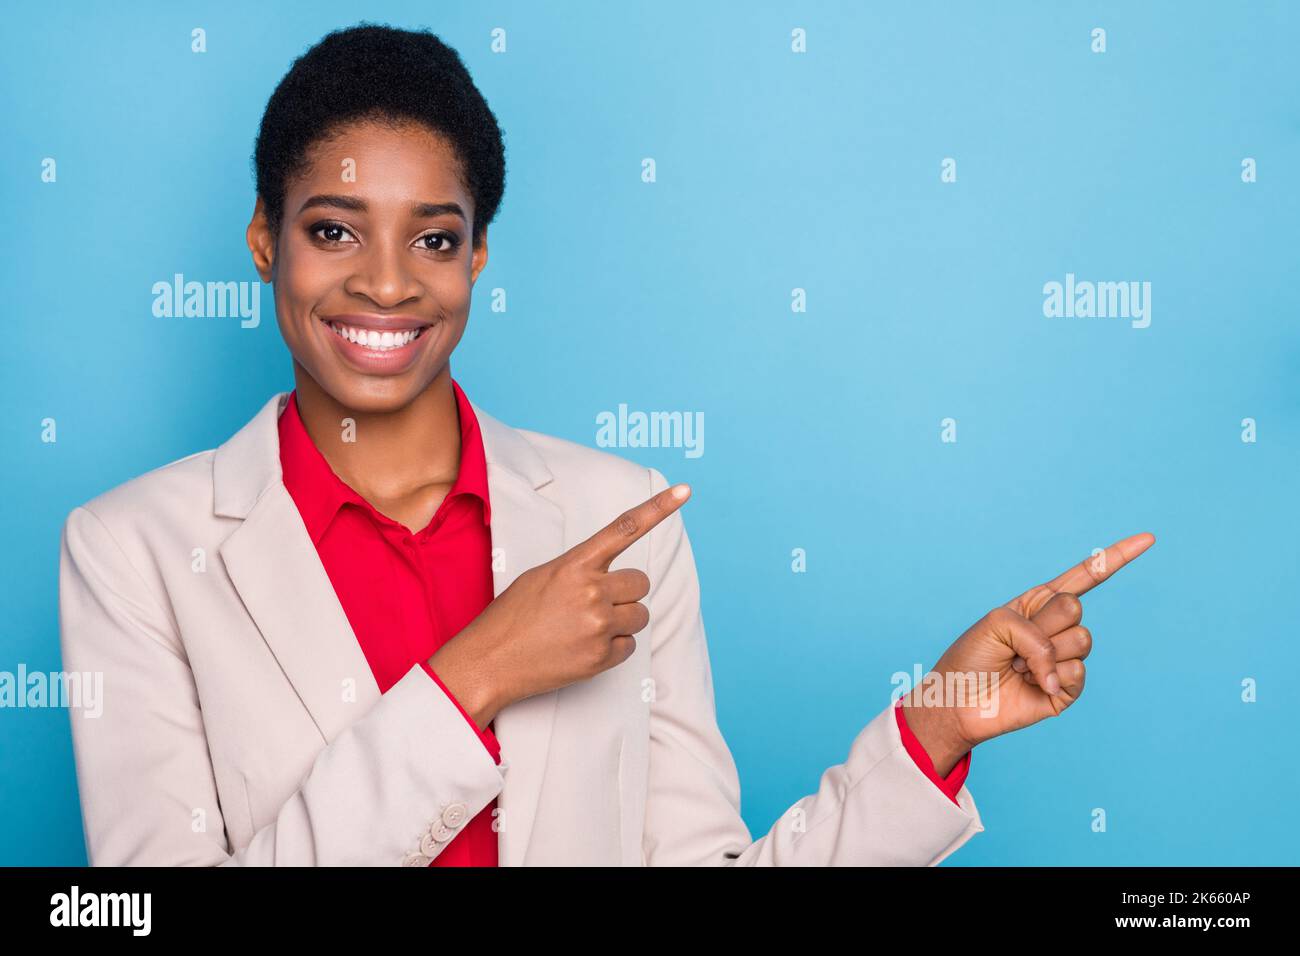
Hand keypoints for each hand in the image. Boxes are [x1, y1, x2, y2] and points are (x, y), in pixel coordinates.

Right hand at [428, 483, 691, 726]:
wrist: (489, 661)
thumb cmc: (512, 617)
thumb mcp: (542, 577)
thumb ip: (580, 570)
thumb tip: (611, 578)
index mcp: (574, 564)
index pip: (625, 528)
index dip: (659, 508)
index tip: (685, 491)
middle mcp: (591, 591)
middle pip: (642, 583)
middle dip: (626, 594)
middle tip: (598, 604)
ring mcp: (598, 626)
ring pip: (640, 616)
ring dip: (622, 622)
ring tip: (586, 628)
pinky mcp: (601, 658)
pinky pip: (629, 647)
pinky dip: (613, 648)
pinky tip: (583, 648)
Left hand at [901, 533, 1155, 774]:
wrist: (958, 700)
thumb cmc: (972, 656)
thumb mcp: (997, 622)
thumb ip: (1036, 632)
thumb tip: (1065, 668)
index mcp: (1040, 602)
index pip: (1084, 576)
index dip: (1115, 557)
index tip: (1148, 539)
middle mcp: (1057, 628)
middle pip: (1075, 608)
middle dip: (1042, 624)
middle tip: (1015, 643)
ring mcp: (1065, 658)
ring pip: (1080, 640)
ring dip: (1041, 655)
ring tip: (1018, 666)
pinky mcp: (1068, 688)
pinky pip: (1077, 672)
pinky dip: (1048, 677)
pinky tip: (1030, 685)